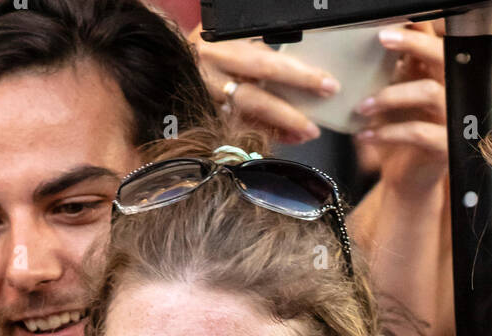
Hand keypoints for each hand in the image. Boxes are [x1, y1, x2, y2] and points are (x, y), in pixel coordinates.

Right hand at [188, 27, 337, 144]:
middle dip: (291, 112)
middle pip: (256, 95)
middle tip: (317, 123)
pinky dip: (267, 134)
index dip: (298, 75)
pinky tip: (289, 138)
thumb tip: (294, 70)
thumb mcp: (230, 41)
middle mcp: (211, 73)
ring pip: (248, 118)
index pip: (265, 62)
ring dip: (281, 128)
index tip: (326, 83)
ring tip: (307, 133)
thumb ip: (257, 52)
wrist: (166, 61)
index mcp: (221, 47)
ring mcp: (207, 98)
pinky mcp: (205, 117)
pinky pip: (240, 129)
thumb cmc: (208, 51)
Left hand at [356, 25, 447, 194]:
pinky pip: (418, 132)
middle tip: (383, 39)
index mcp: (441, 78)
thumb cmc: (401, 137)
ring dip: (390, 95)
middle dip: (415, 42)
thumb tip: (376, 37)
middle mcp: (454, 95)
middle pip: (444, 57)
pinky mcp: (447, 147)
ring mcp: (454, 121)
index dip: (419, 29)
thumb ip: (395, 71)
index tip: (390, 23)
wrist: (408, 181)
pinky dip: (387, 133)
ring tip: (362, 106)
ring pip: (429, 92)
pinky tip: (366, 135)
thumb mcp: (396, 98)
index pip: (437, 43)